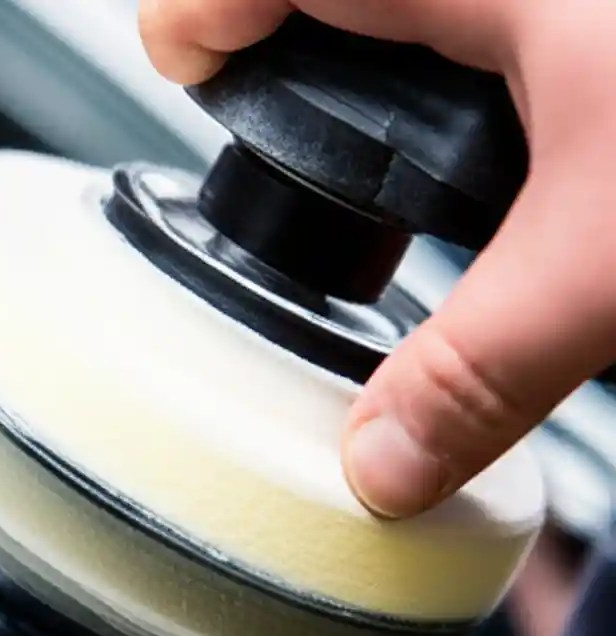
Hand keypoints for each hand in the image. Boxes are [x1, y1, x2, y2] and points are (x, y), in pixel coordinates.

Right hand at [140, 0, 615, 518]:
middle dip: (277, 51)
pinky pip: (472, 23)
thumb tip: (380, 461)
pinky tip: (498, 126)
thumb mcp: (615, 259)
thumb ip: (480, 369)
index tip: (194, 91)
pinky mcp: (573, 24)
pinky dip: (452, 59)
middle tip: (287, 137)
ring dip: (369, 54)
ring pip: (402, 9)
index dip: (190, 36)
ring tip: (387, 144)